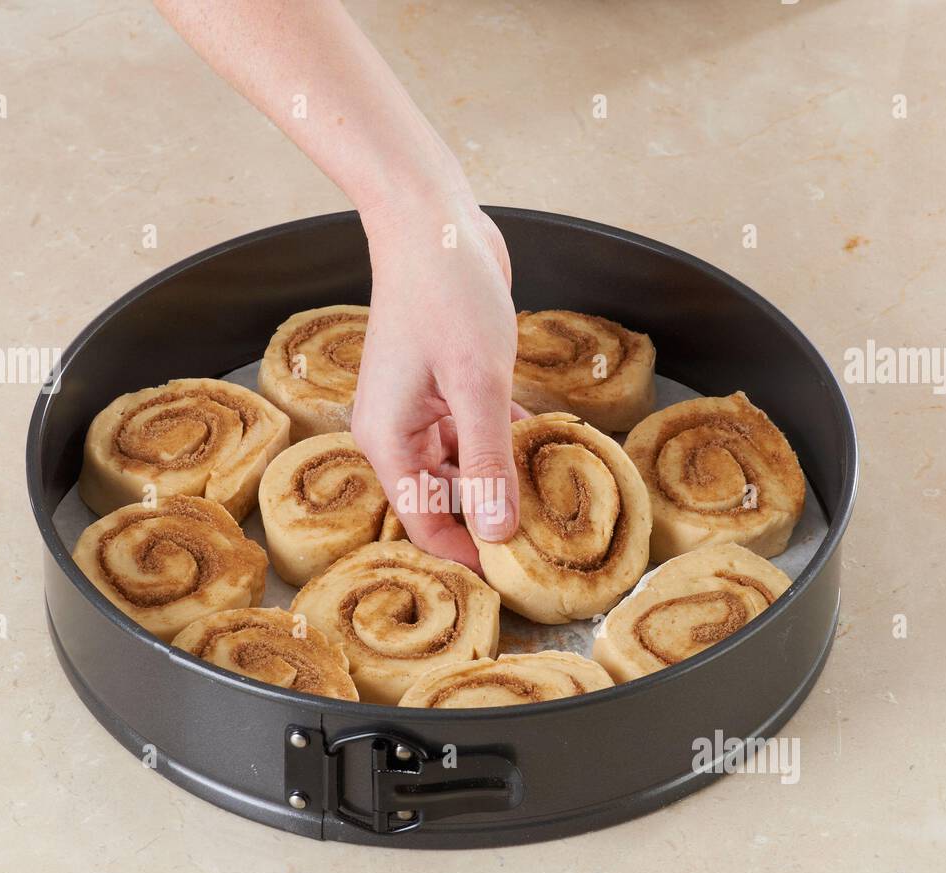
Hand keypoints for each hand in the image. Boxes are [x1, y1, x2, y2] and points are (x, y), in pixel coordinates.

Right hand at [352, 192, 524, 572]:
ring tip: (557, 494)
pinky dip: (511, 440)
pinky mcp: (450, 387)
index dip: (466, 553)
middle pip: (446, 499)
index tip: (512, 576)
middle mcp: (400, 431)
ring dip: (507, 476)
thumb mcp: (476, 384)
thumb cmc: (445, 295)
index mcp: (388, 440)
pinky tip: (550, 445)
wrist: (433, 223)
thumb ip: (487, 462)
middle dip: (491, 516)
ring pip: (468, 466)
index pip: (423, 523)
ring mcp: (424, 409)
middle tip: (548, 536)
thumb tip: (496, 532)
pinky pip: (480, 432)